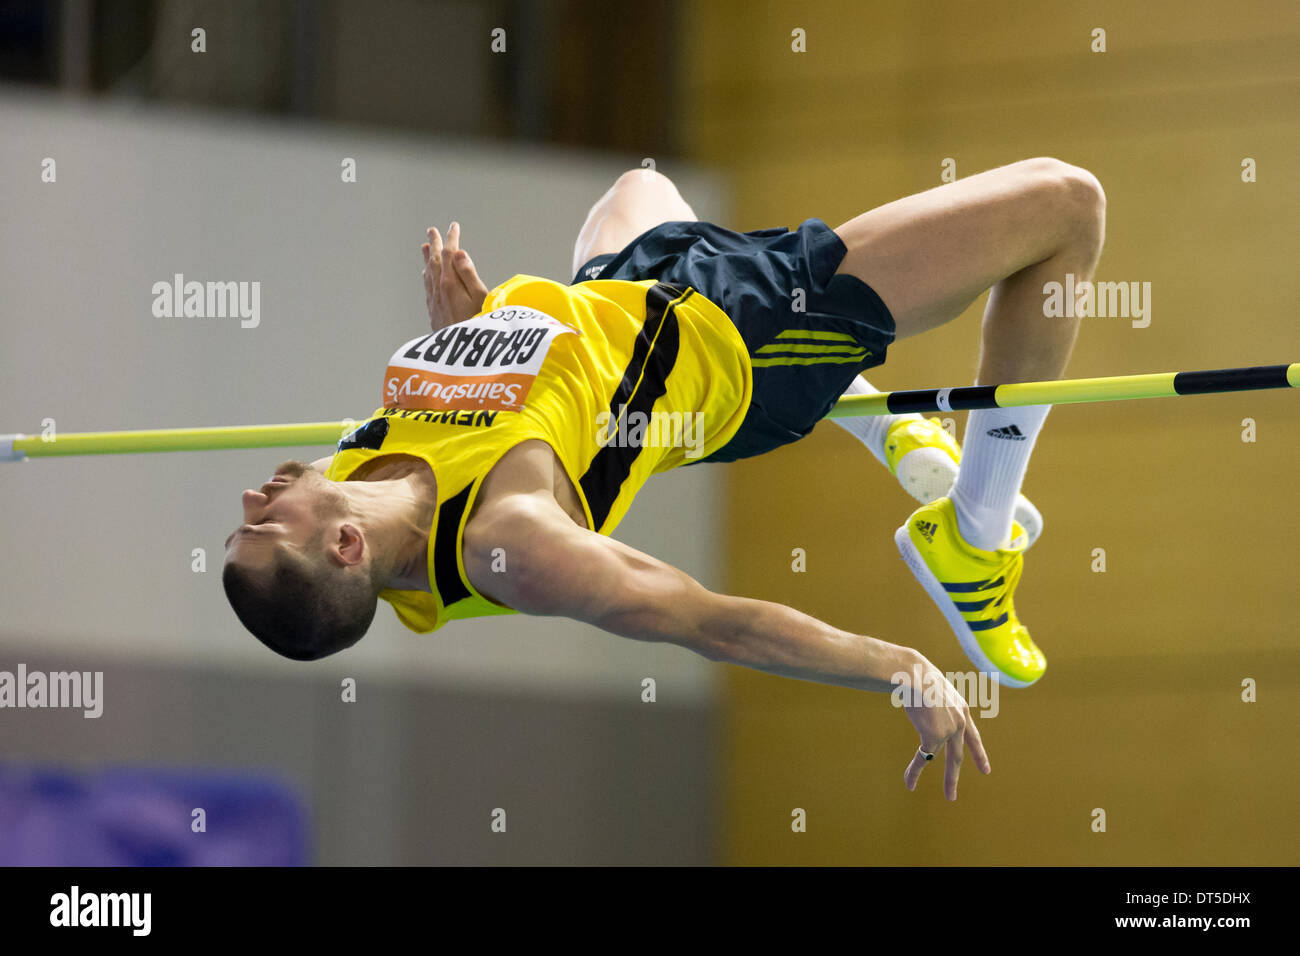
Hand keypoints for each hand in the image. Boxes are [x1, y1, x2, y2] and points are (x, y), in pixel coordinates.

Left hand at [422, 222, 489, 330]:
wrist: (461, 358)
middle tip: (432, 230)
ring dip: (427, 258)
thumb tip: (458, 253)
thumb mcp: (481, 299)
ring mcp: (434, 302)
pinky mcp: (434, 313)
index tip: (453, 226)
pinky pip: (427, 287)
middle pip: (434, 262)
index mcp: (450, 284)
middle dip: (434, 244)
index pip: (449, 255)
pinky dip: (427, 275)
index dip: (451, 239)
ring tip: (424, 247)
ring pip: (428, 274)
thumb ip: (468, 274)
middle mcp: (438, 291)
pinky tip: (427, 275)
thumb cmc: (478, 327)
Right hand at [899, 657, 990, 799]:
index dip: (979, 754)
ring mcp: (950, 730)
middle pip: (960, 755)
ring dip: (949, 781)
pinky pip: (924, 758)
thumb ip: (935, 703)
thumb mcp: (934, 690)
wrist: (915, 675)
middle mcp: (960, 722)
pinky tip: (910, 782)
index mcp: (962, 710)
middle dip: (958, 774)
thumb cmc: (919, 677)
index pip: (973, 737)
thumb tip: (926, 707)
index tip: (985, 770)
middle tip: (960, 790)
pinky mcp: (935, 736)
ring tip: (950, 796)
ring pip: (949, 761)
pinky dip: (915, 771)